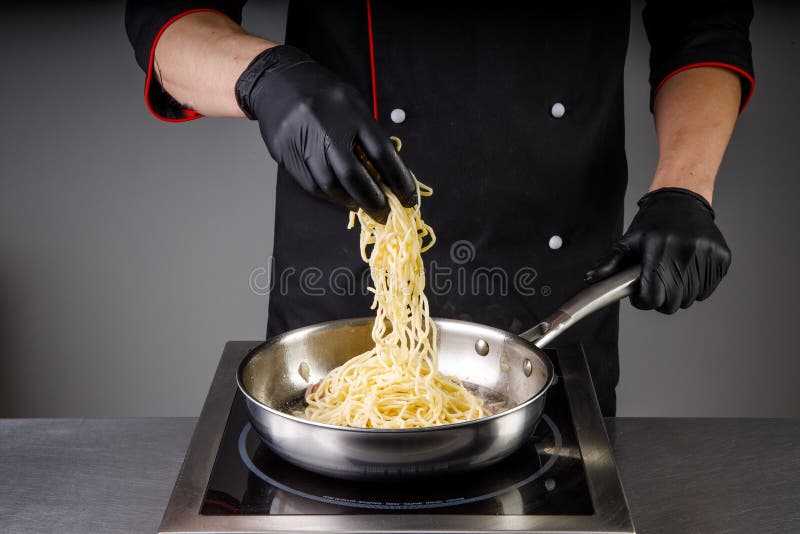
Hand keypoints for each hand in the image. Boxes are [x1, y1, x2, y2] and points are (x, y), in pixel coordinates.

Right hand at [235, 45, 415, 221]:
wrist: (278, 79)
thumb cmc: (323, 95)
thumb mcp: (353, 105)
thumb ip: (368, 137)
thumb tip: (386, 174)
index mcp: (351, 111)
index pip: (381, 153)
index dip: (398, 180)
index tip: (408, 198)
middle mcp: (326, 126)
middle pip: (353, 175)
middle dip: (372, 200)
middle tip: (384, 213)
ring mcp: (303, 140)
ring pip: (329, 184)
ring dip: (349, 201)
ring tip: (360, 205)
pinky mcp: (286, 152)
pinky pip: (310, 184)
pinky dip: (329, 196)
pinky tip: (339, 197)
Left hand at [584, 187, 730, 313]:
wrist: (682, 201)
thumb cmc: (653, 222)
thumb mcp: (628, 240)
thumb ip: (609, 262)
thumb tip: (590, 279)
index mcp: (660, 249)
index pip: (653, 297)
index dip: (643, 301)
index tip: (641, 295)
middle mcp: (686, 252)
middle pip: (672, 303)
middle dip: (660, 299)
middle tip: (656, 284)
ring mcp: (707, 255)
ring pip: (690, 299)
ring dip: (679, 294)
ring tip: (671, 274)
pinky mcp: (722, 258)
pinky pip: (707, 290)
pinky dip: (696, 287)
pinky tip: (687, 270)